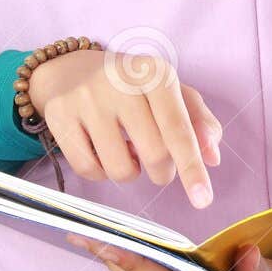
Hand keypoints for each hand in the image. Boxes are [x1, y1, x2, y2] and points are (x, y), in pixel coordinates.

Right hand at [27, 48, 221, 208]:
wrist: (71, 69)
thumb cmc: (132, 87)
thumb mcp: (169, 92)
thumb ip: (198, 121)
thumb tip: (212, 158)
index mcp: (155, 73)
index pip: (178, 129)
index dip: (192, 168)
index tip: (203, 200)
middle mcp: (121, 82)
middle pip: (154, 154)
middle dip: (162, 171)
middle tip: (158, 164)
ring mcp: (87, 98)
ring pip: (120, 168)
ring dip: (131, 172)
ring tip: (127, 151)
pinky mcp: (59, 114)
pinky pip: (88, 169)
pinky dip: (101, 172)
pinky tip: (102, 150)